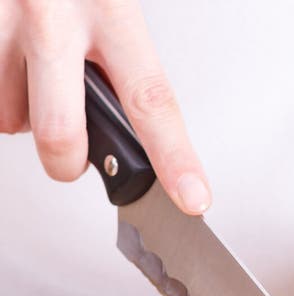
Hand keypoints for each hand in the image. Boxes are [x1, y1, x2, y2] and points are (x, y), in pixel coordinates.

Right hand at [0, 0, 209, 213]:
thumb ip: (118, 45)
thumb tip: (129, 116)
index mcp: (110, 3)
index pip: (152, 99)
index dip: (175, 157)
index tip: (193, 197)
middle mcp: (52, 12)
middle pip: (61, 136)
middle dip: (66, 160)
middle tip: (72, 150)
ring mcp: (1, 18)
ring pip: (9, 118)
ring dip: (20, 108)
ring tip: (27, 63)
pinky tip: (7, 54)